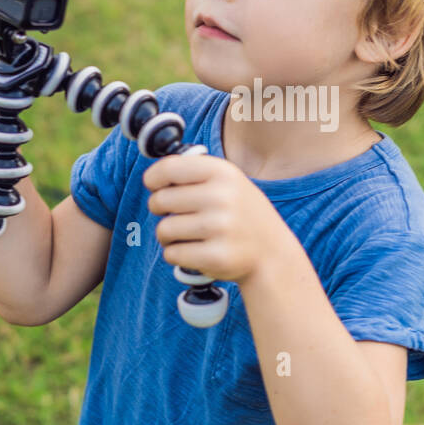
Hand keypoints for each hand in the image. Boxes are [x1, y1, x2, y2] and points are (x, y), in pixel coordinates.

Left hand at [143, 154, 285, 282]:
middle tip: (174, 215)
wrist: (272, 253)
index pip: (169, 168)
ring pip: (163, 230)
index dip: (153, 179)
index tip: (155, 187)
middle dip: (159, 210)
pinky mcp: (216, 256)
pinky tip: (194, 251)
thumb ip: (194, 173)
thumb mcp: (228, 182)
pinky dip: (176, 254)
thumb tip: (152, 177)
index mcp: (223, 172)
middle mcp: (222, 197)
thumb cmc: (240, 214)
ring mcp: (220, 228)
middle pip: (160, 200)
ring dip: (167, 236)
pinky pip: (172, 254)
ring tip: (185, 236)